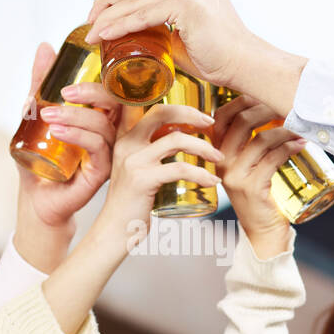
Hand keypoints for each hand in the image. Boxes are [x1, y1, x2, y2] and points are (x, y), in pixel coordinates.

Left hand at [16, 44, 121, 228]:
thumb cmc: (41, 160)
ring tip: (47, 116)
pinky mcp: (103, 171)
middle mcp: (112, 132)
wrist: (37, 200)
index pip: (112, 90)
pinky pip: (98, 147)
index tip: (72, 74)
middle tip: (63, 92)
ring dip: (76, 115)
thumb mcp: (35, 115)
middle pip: (117, 103)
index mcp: (103, 116)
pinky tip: (58, 131)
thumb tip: (45, 46)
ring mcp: (110, 152)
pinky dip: (79, 135)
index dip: (102, 77)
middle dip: (92, 92)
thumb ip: (41, 84)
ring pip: (105, 124)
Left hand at [85, 0, 305, 110]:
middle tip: (89, 20)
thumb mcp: (182, 28)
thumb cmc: (217, 54)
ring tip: (92, 32)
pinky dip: (120, 24)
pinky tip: (105, 34)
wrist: (244, 66)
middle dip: (105, 0)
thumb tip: (131, 29)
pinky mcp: (189, 2)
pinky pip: (143, 13)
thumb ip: (160, 21)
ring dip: (107, 16)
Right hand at [88, 101, 222, 258]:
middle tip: (211, 123)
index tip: (197, 111)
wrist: (115, 231)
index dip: (172, 102)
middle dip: (191, 113)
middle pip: (161, 112)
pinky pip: (180, 168)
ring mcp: (133, 160)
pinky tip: (212, 180)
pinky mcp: (142, 179)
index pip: (145, 106)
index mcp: (124, 138)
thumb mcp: (137, 169)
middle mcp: (126, 144)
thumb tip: (183, 139)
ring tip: (218, 157)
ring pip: (176, 140)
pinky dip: (201, 174)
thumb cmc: (132, 203)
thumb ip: (151, 152)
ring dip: (203, 147)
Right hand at [213, 94, 305, 258]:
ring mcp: (234, 176)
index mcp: (217, 154)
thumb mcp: (249, 166)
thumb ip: (250, 143)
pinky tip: (301, 144)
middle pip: (241, 123)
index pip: (221, 118)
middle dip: (267, 108)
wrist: (263, 232)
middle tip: (288, 105)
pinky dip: (289, 148)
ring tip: (301, 128)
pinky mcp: (251, 188)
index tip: (264, 93)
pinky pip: (272, 159)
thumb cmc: (261, 195)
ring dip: (285, 129)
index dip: (242, 100)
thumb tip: (272, 106)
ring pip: (260, 140)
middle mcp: (221, 163)